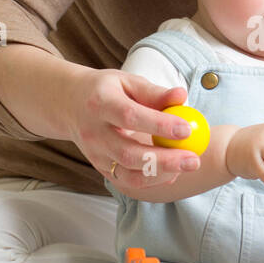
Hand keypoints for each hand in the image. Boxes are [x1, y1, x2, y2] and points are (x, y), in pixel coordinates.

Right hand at [68, 69, 201, 192]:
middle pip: (129, 153)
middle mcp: (94, 133)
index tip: (186, 129)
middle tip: (194, 159)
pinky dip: (152, 180)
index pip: (130, 117)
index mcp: (100, 104)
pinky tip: (173, 172)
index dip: (159, 125)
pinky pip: (127, 180)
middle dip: (164, 160)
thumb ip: (153, 91)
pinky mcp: (100, 167)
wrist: (70, 105)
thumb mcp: (126, 82)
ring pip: (128, 174)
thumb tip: (182, 96)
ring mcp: (95, 154)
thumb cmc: (106, 90)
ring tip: (188, 166)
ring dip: (160, 174)